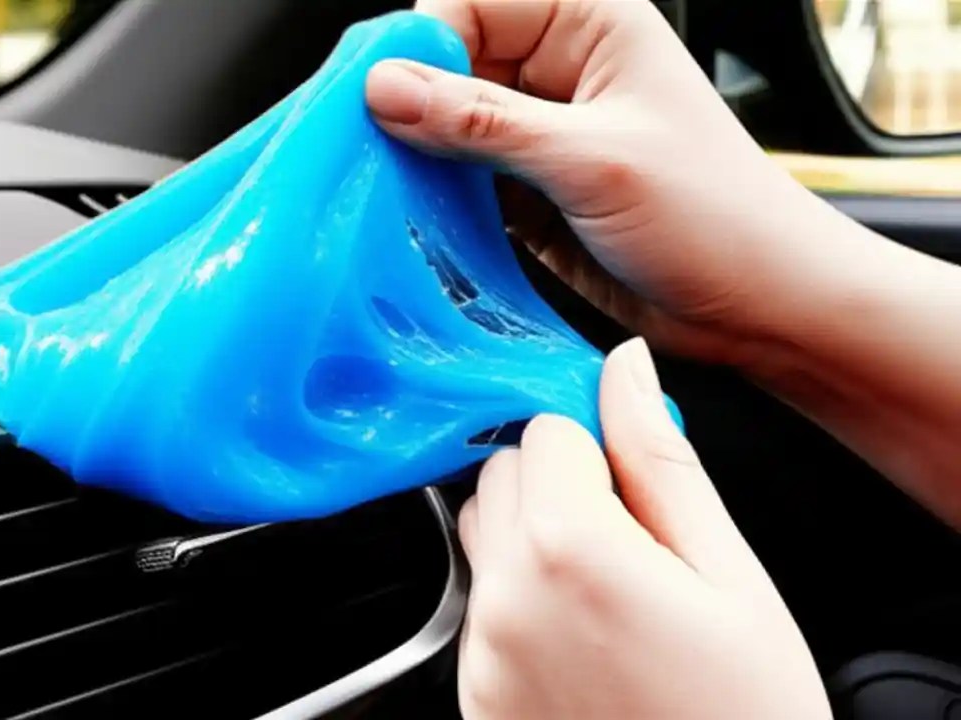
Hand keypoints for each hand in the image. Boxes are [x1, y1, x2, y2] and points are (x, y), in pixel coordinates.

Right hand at [365, 0, 844, 365]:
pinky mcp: (529, 192)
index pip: (469, 3)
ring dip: (420, 159)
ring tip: (396, 194)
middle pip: (448, 63)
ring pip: (447, 126)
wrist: (761, 307)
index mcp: (590, 22)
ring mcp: (542, 133)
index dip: (422, 45)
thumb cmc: (718, 217)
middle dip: (411, 107)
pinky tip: (422, 224)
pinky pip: (461, 182)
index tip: (381, 100)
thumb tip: (387, 87)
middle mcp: (561, 69)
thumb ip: (484, 122)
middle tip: (377, 153)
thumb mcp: (593, 158)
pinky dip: (437, 202)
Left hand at [456, 338, 830, 719]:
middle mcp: (506, 595)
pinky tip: (587, 634)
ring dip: (535, 535)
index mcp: (569, 548)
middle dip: (560, 484)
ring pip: (485, 534)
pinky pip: (484, 601)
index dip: (596, 444)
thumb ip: (660, 460)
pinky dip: (522, 596)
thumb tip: (625, 368)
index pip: (543, 427)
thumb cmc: (743, 714)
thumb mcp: (727, 574)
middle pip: (503, 474)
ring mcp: (483, 649)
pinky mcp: (476, 689)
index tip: (632, 479)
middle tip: (632, 538)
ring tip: (612, 589)